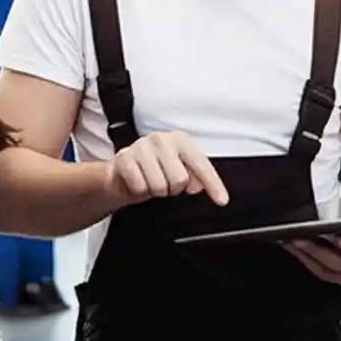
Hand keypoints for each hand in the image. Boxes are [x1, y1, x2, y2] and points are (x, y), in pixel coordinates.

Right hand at [104, 130, 228, 207]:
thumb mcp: (177, 170)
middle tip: (166, 184)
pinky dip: (139, 191)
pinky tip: (138, 182)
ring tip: (151, 182)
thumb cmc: (153, 171)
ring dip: (156, 191)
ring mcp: (141, 147)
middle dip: (173, 189)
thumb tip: (197, 186)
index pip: (201, 164)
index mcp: (180, 140)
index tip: (222, 200)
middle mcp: (161, 140)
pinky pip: (140, 187)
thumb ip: (194, 177)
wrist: (119, 174)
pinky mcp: (124, 159)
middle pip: (180, 180)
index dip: (213, 184)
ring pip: (159, 186)